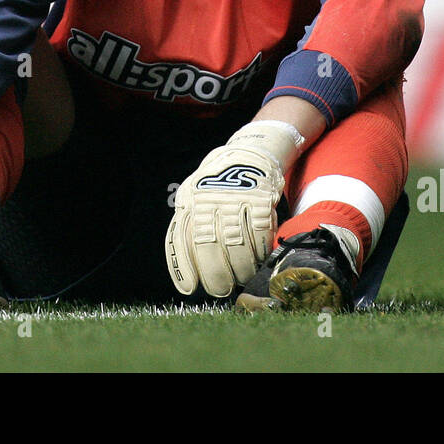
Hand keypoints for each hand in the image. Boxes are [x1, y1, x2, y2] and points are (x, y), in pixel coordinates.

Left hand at [165, 121, 303, 297]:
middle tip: (219, 289)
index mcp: (190, 201)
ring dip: (239, 268)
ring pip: (236, 244)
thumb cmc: (215, 184)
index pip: (182, 239)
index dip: (184, 267)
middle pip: (209, 245)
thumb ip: (187, 227)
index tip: (189, 288)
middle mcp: (210, 199)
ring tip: (240, 278)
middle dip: (214, 274)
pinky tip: (258, 261)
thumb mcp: (192, 196)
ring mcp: (236, 199)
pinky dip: (259, 252)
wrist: (247, 154)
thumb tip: (185, 273)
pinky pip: (260, 233)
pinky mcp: (260, 199)